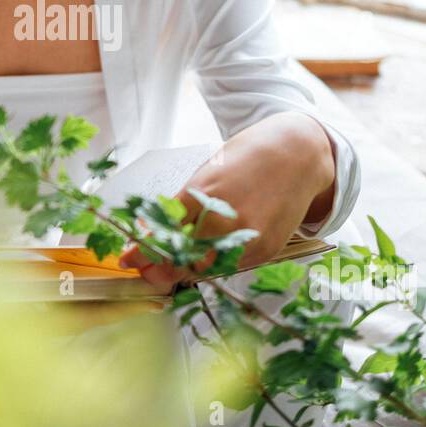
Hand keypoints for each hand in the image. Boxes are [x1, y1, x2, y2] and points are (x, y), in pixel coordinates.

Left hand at [117, 112, 335, 291]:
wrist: (296, 155)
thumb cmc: (247, 159)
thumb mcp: (207, 173)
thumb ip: (184, 205)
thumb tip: (156, 230)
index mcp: (204, 195)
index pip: (166, 233)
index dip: (144, 251)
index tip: (129, 259)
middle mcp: (225, 219)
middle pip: (183, 258)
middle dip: (160, 269)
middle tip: (146, 271)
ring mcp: (247, 237)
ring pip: (206, 269)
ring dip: (185, 271)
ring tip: (171, 268)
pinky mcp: (265, 249)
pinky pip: (231, 266)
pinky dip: (214, 266)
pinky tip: (205, 260)